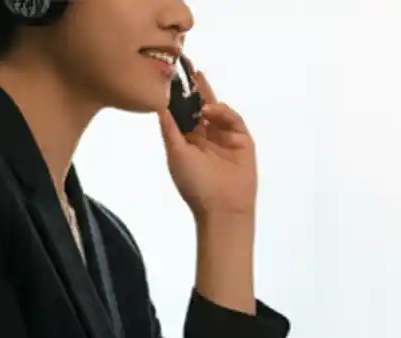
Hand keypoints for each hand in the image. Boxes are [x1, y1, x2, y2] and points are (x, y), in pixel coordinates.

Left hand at [157, 68, 256, 219]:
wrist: (223, 208)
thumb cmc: (195, 184)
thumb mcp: (176, 154)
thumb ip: (170, 128)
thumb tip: (158, 104)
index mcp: (188, 140)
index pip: (182, 112)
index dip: (177, 95)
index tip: (170, 76)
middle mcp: (206, 136)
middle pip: (200, 106)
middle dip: (195, 88)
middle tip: (188, 66)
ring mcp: (225, 137)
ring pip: (217, 110)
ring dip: (208, 98)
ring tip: (199, 89)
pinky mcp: (242, 140)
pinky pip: (233, 119)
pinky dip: (223, 111)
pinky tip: (211, 109)